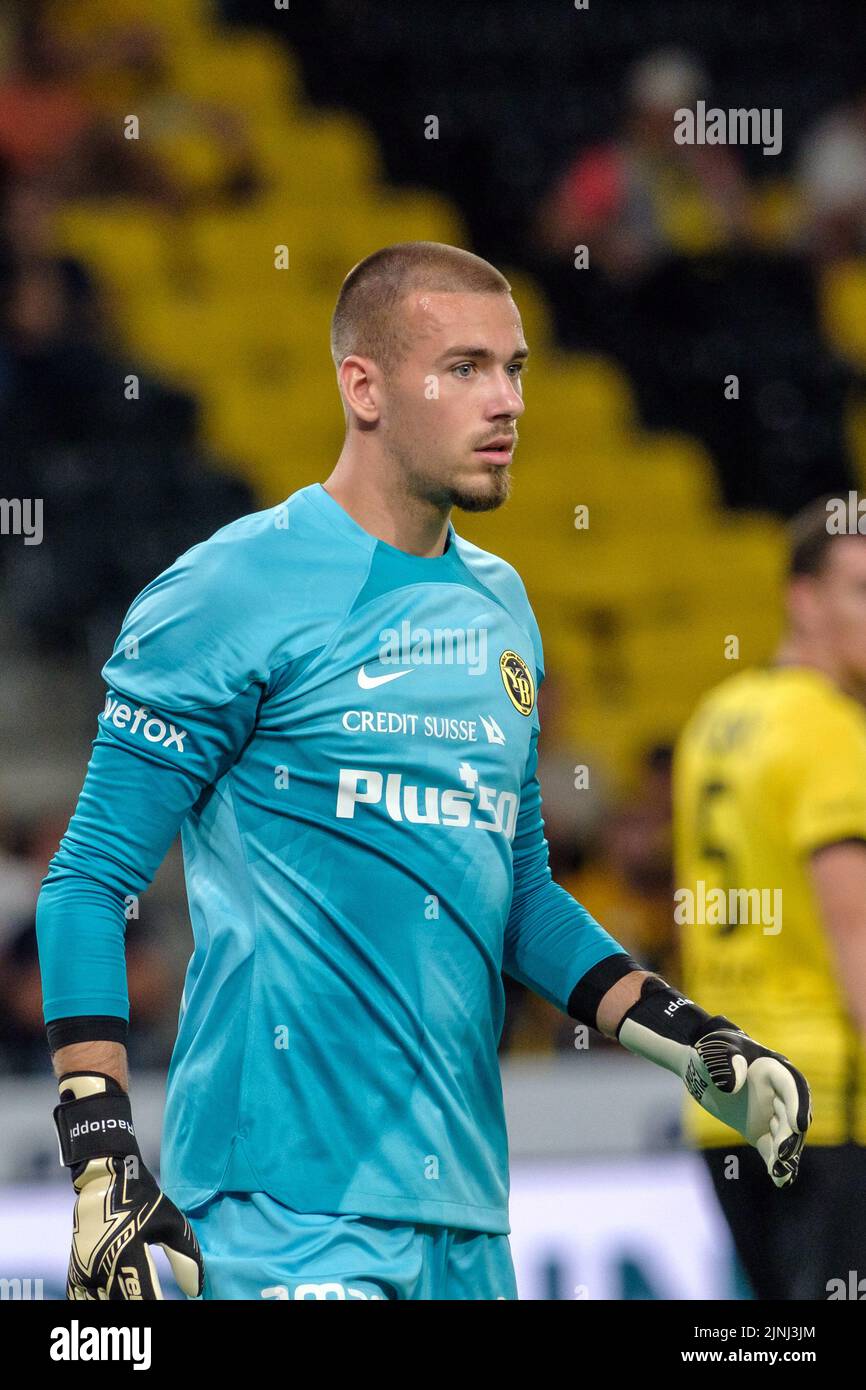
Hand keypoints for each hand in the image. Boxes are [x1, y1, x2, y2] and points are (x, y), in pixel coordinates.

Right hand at [67, 1153, 203, 1299]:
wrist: (106, 1181)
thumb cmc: (143, 1201)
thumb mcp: (171, 1222)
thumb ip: (186, 1256)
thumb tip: (196, 1291)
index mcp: (127, 1253)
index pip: (142, 1298)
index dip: (157, 1308)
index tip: (169, 1309)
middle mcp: (101, 1266)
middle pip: (120, 1306)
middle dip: (136, 1319)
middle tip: (153, 1310)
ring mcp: (84, 1271)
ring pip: (100, 1306)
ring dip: (116, 1306)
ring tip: (133, 1299)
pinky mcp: (75, 1272)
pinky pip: (81, 1301)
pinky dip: (96, 1305)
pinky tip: (111, 1301)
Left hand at [685, 1029, 811, 1187]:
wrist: (704, 1068)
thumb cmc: (713, 1053)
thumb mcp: (715, 1052)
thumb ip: (724, 1063)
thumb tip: (732, 1086)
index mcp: (773, 1070)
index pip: (792, 1086)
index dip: (798, 1105)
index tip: (799, 1126)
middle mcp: (779, 1095)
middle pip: (791, 1116)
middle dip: (790, 1137)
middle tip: (783, 1155)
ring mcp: (772, 1114)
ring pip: (785, 1136)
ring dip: (785, 1155)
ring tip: (780, 1173)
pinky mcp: (762, 1131)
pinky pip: (772, 1149)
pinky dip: (776, 1164)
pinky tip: (780, 1180)